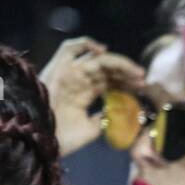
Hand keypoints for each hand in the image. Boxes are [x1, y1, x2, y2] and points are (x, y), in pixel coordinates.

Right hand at [39, 36, 145, 155]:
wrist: (42, 141)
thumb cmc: (62, 138)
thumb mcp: (90, 129)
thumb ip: (104, 118)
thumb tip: (118, 111)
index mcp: (84, 93)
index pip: (110, 81)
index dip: (127, 83)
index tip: (143, 89)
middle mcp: (77, 80)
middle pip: (107, 70)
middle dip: (127, 74)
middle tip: (143, 81)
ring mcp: (68, 73)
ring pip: (96, 58)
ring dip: (117, 63)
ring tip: (134, 72)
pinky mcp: (58, 68)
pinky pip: (70, 48)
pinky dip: (86, 44)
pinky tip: (104, 52)